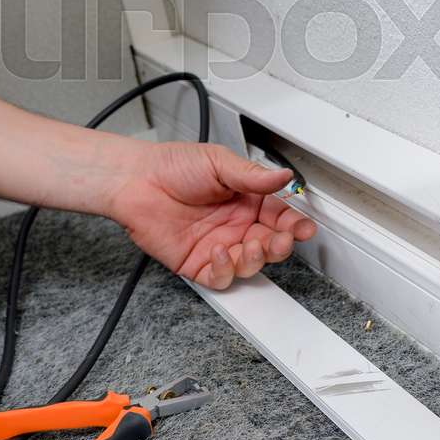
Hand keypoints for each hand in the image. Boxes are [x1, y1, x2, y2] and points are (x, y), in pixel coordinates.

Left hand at [107, 142, 316, 288]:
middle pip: (270, 245)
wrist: (135, 181)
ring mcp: (218, 245)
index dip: (294, 224)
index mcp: (245, 200)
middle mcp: (234, 225)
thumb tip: (284, 176)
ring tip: (251, 244)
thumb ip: (253, 175)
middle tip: (281, 239)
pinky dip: (225, 269)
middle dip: (281, 245)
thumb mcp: (218, 162)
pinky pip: (220, 277)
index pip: (279, 217)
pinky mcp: (196, 263)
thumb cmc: (171, 166)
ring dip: (256, 259)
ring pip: (250, 265)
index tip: (304, 227)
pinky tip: (221, 252)